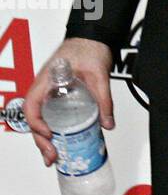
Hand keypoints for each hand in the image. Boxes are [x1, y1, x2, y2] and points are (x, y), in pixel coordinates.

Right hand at [25, 38, 113, 167]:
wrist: (94, 37)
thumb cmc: (89, 48)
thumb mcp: (99, 75)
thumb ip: (104, 99)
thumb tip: (107, 123)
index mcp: (47, 82)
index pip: (32, 107)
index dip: (38, 124)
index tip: (50, 136)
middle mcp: (44, 90)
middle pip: (36, 119)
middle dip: (42, 141)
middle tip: (52, 157)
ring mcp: (51, 93)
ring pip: (43, 120)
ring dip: (47, 139)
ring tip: (56, 156)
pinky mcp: (60, 96)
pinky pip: (53, 115)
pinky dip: (56, 130)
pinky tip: (64, 142)